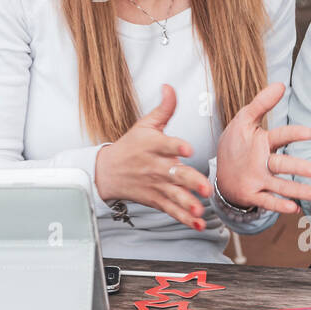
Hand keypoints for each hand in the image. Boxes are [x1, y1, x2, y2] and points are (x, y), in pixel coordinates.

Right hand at [94, 84, 212, 229]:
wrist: (106, 172)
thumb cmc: (130, 146)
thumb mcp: (145, 124)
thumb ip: (164, 108)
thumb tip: (170, 86)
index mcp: (152, 145)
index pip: (165, 144)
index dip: (177, 146)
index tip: (188, 149)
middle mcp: (155, 166)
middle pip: (174, 174)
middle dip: (190, 181)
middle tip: (204, 187)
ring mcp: (155, 185)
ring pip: (174, 195)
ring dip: (187, 203)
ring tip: (199, 210)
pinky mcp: (156, 199)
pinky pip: (171, 210)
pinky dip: (184, 218)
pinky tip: (198, 223)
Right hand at [215, 82, 310, 212]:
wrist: (217, 172)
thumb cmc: (235, 144)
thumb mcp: (243, 120)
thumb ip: (262, 103)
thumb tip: (281, 84)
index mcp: (258, 142)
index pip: (279, 136)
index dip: (294, 134)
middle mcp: (257, 162)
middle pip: (280, 165)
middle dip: (299, 168)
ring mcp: (254, 180)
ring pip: (279, 187)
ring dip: (300, 191)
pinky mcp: (252, 195)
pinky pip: (267, 202)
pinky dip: (280, 207)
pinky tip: (296, 208)